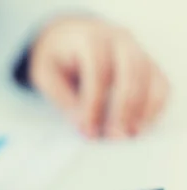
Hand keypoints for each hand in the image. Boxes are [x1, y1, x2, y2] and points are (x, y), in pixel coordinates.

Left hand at [29, 16, 169, 137]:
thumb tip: (83, 125)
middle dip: (124, 107)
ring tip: (129, 135)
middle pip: (131, 71)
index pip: (97, 71)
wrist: (69, 37)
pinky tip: (141, 126)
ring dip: (143, 109)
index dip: (93, 103)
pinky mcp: (146, 63)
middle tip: (114, 136)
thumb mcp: (46, 75)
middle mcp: (118, 40)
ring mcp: (136, 49)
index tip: (88, 129)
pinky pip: (159, 83)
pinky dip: (155, 106)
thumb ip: (62, 98)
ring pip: (150, 77)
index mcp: (90, 39)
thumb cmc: (56, 58)